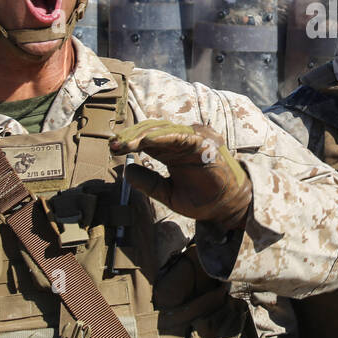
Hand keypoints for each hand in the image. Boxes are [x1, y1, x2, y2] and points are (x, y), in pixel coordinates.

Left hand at [110, 119, 250, 233]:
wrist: (225, 208)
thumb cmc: (200, 199)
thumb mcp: (167, 193)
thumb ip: (149, 182)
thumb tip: (126, 170)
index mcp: (173, 150)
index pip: (147, 139)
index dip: (129, 141)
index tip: (112, 147)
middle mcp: (183, 140)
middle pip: (152, 130)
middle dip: (131, 136)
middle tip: (114, 144)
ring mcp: (195, 139)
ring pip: (165, 129)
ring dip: (143, 135)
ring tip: (126, 142)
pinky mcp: (206, 143)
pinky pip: (183, 136)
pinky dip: (165, 136)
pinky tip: (148, 140)